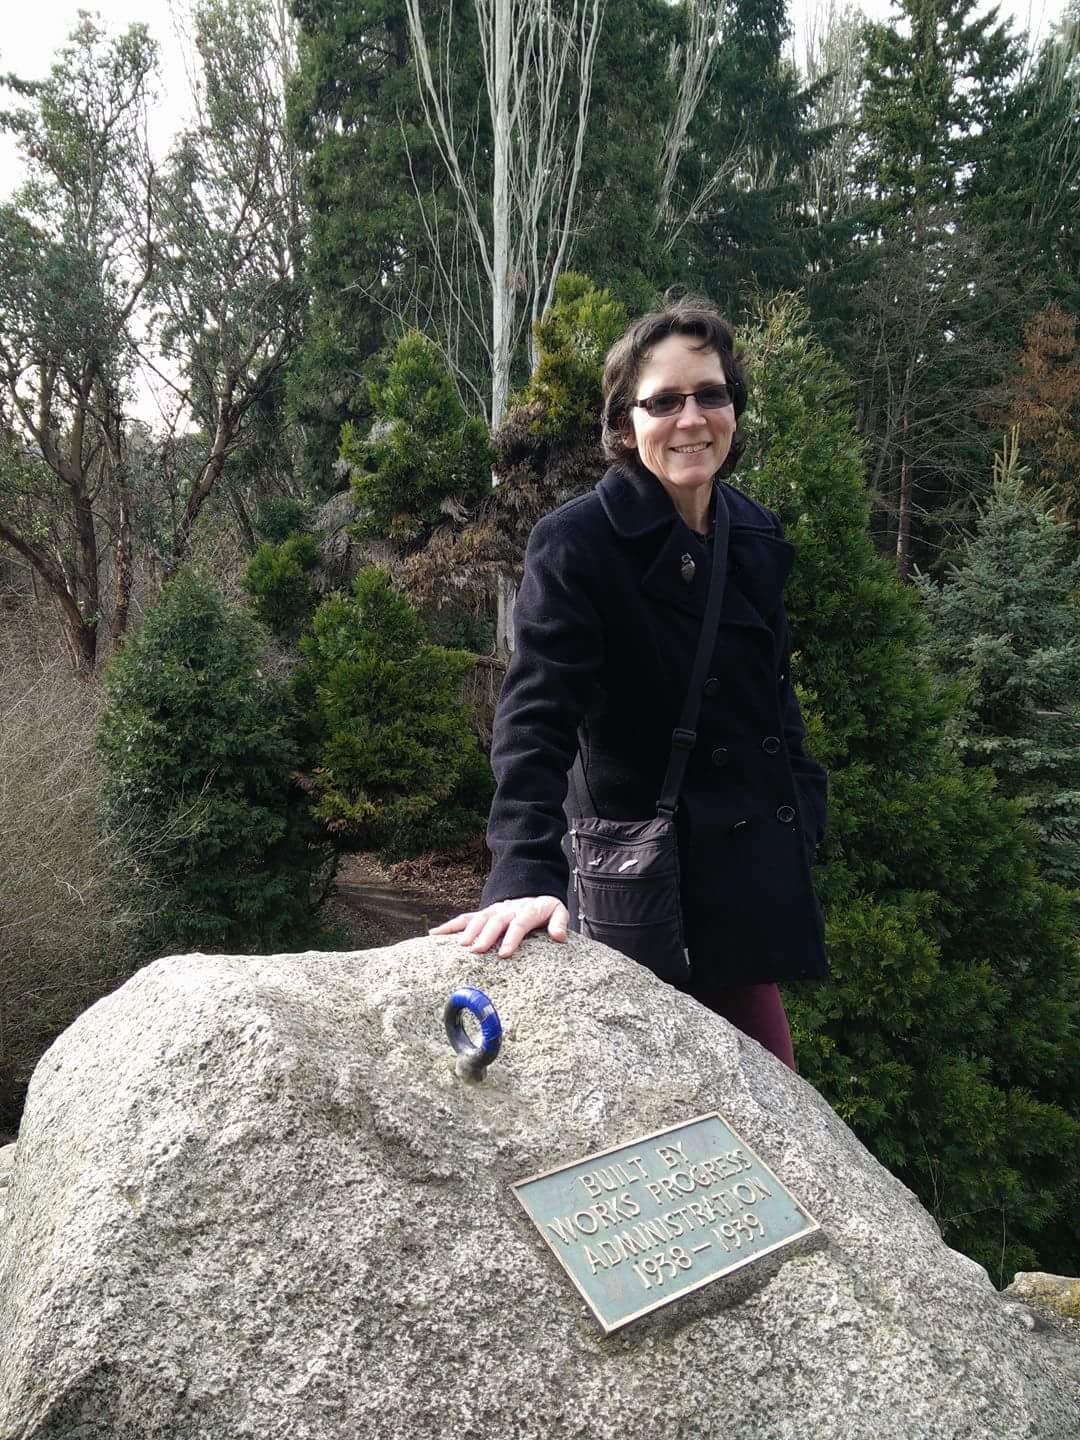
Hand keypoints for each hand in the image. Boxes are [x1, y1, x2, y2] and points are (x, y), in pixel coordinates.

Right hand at [429, 895, 568, 956]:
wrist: (529, 893)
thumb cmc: (543, 908)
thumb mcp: (558, 910)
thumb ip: (560, 922)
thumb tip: (559, 936)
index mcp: (526, 910)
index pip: (519, 924)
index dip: (511, 938)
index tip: (503, 954)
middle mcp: (506, 909)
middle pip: (495, 921)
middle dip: (485, 935)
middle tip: (477, 950)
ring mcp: (491, 911)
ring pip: (478, 919)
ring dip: (468, 932)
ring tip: (460, 947)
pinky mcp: (481, 914)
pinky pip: (463, 919)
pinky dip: (449, 926)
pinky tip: (434, 934)